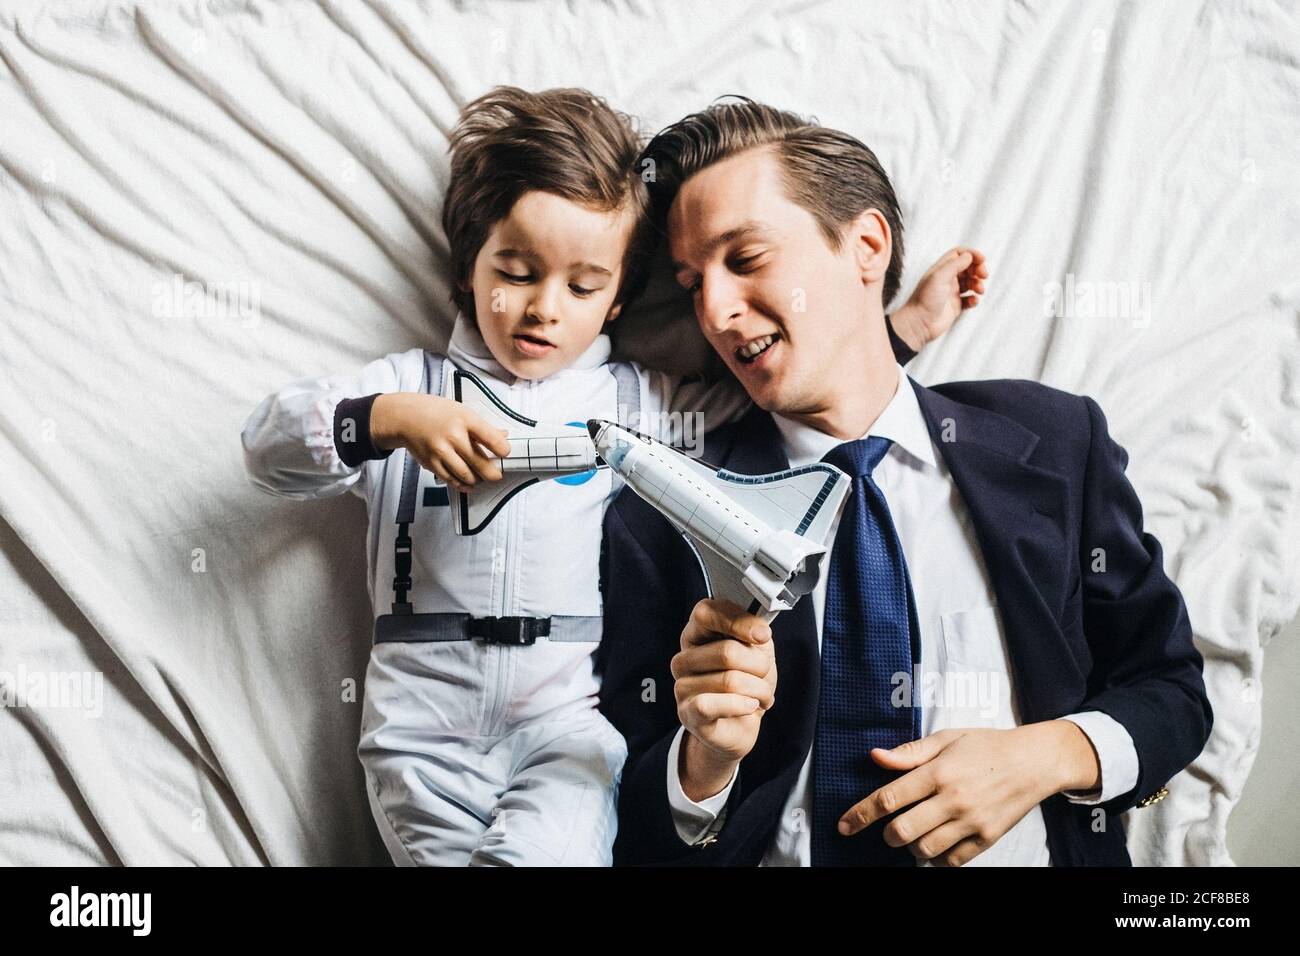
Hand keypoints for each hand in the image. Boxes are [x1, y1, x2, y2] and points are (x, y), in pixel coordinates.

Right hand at [371, 393, 510, 493]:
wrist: (406, 417)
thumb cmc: (436, 412)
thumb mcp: (462, 412)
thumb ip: (483, 427)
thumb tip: (503, 436)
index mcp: (465, 419)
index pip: (492, 438)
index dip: (503, 450)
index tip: (505, 454)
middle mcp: (453, 436)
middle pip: (480, 462)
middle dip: (493, 473)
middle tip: (497, 475)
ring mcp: (441, 451)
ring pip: (467, 475)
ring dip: (478, 480)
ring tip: (482, 478)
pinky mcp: (431, 463)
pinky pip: (451, 480)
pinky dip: (463, 484)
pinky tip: (469, 483)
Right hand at [671, 599, 776, 801]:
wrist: (741, 725)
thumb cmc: (747, 683)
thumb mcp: (757, 650)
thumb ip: (755, 631)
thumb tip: (759, 631)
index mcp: (697, 635)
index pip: (705, 612)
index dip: (737, 621)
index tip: (763, 636)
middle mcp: (684, 659)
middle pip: (728, 651)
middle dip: (759, 667)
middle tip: (764, 677)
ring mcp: (682, 687)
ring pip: (730, 680)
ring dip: (758, 691)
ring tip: (760, 696)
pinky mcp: (688, 713)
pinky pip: (715, 704)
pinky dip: (742, 706)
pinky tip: (749, 707)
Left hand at [836, 721, 1082, 866]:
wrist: (1034, 761)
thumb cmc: (986, 745)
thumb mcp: (946, 738)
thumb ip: (909, 752)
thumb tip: (875, 756)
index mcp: (939, 771)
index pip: (889, 798)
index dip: (860, 814)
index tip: (844, 825)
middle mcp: (954, 799)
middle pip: (902, 831)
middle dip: (887, 834)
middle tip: (890, 829)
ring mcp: (972, 821)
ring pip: (925, 849)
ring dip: (912, 846)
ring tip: (916, 832)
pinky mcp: (988, 838)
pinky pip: (952, 860)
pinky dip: (938, 857)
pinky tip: (938, 842)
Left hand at [891, 246, 987, 352]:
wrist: (918, 324)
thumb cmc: (924, 300)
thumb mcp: (939, 277)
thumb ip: (955, 264)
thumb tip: (969, 256)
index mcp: (941, 269)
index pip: (959, 254)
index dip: (972, 254)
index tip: (982, 259)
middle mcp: (946, 279)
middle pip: (968, 267)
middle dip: (978, 269)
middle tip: (984, 275)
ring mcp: (951, 293)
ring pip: (970, 283)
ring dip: (978, 284)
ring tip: (979, 290)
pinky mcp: (955, 306)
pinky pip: (969, 299)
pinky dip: (974, 299)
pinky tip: (973, 301)